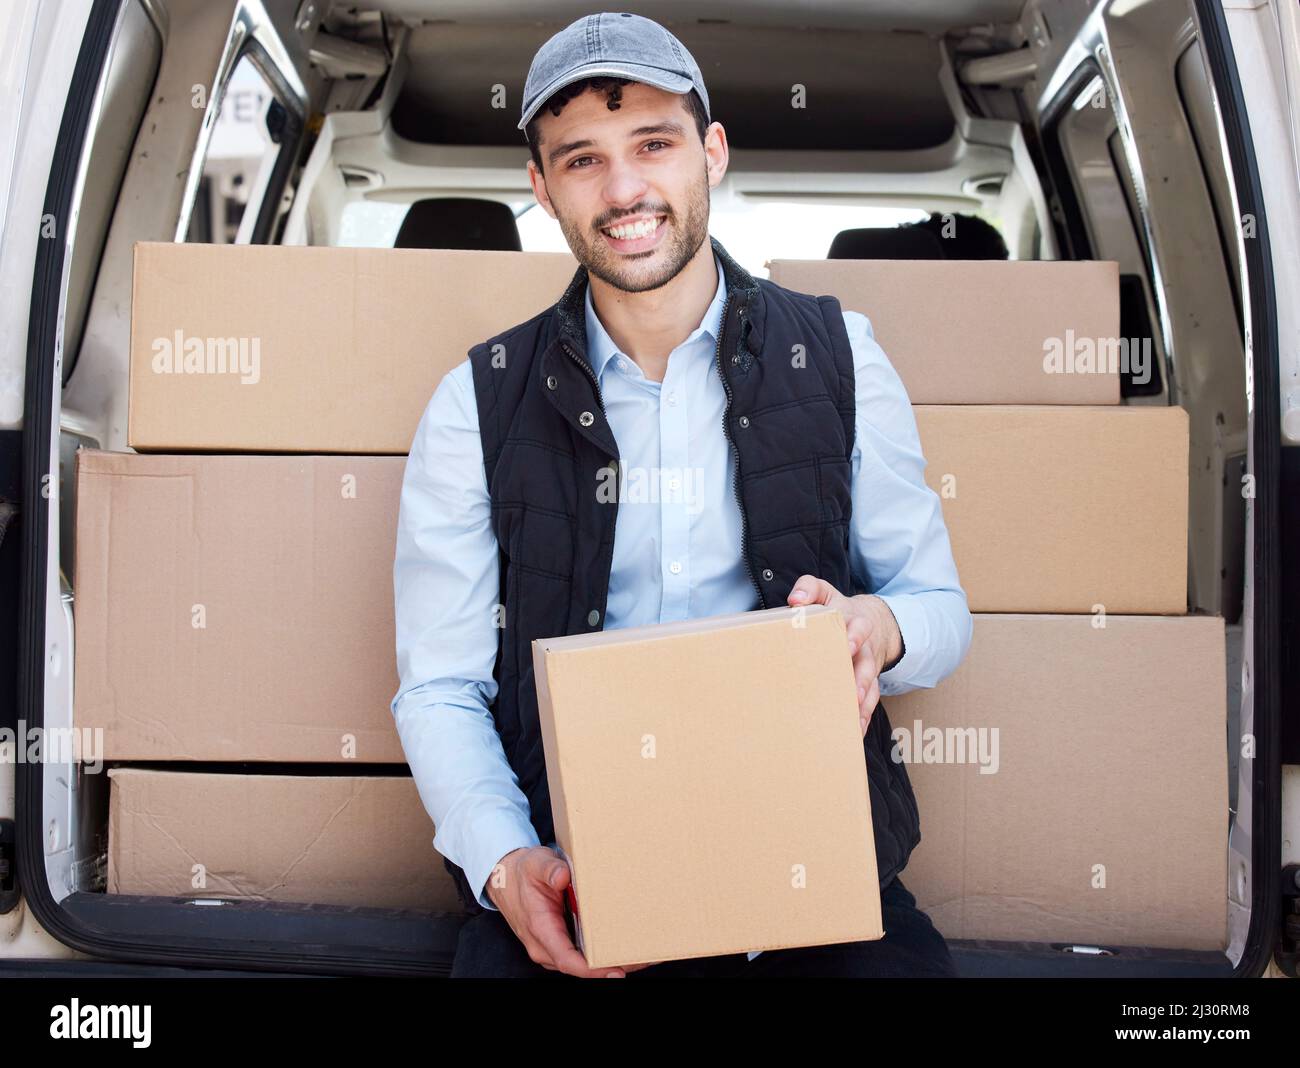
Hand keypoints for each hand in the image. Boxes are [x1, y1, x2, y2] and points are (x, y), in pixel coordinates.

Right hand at [485, 846, 658, 975]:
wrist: (505, 878)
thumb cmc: (522, 872)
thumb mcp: (535, 863)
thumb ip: (549, 869)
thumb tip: (563, 876)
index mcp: (540, 929)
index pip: (567, 959)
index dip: (592, 970)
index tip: (615, 971)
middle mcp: (546, 946)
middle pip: (581, 966)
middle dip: (611, 966)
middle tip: (643, 958)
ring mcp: (554, 946)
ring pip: (583, 962)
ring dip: (610, 961)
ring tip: (641, 954)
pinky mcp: (561, 942)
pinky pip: (582, 953)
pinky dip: (602, 952)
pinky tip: (624, 945)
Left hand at [786, 575, 901, 735]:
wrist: (873, 620)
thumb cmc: (839, 610)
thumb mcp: (825, 592)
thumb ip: (809, 588)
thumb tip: (794, 600)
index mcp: (854, 622)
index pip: (859, 626)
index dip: (855, 635)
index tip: (848, 645)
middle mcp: (865, 646)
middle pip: (867, 662)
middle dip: (861, 677)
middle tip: (853, 692)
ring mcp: (868, 666)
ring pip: (870, 685)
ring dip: (863, 702)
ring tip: (852, 718)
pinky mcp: (868, 682)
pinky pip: (870, 701)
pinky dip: (863, 715)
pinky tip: (854, 731)